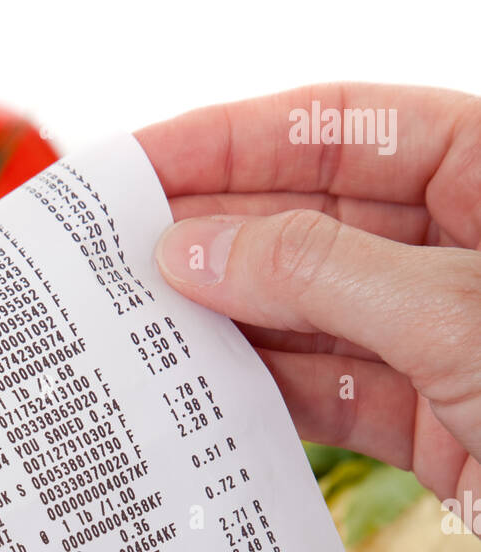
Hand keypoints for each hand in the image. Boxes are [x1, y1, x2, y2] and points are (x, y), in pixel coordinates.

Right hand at [137, 84, 480, 507]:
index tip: (135, 163)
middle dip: (215, 236)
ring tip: (133, 325)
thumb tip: (193, 246)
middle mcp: (464, 247)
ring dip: (228, 322)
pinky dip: (269, 397)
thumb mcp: (452, 312)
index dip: (231, 139)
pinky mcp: (436, 421)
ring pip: (313, 313)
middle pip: (314, 219)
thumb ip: (319, 272)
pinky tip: (200, 391)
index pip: (341, 127)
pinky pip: (333, 393)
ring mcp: (445, 337)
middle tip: (109, 256)